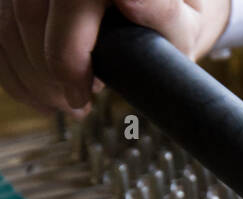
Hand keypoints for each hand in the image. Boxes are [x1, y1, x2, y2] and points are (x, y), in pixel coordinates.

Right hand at [0, 0, 231, 114]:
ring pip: (7, 25)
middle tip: (76, 104)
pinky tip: (39, 93)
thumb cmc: (174, 15)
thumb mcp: (183, 23)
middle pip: (28, 17)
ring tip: (63, 98)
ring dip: (30, 76)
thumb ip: (163, 14)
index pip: (67, 6)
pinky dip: (13, 71)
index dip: (67, 62)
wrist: (161, 5)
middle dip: (47, 75)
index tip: (83, 99)